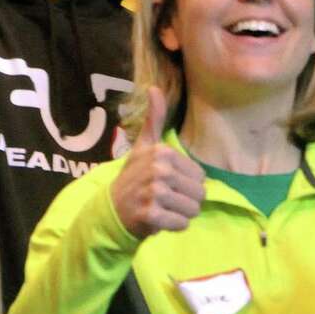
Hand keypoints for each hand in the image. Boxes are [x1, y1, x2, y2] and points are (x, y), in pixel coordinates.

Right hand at [109, 87, 205, 239]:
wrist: (114, 207)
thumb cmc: (134, 175)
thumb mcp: (144, 145)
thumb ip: (154, 119)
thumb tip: (154, 87)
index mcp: (161, 151)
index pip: (200, 177)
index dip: (186, 183)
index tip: (167, 181)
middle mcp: (158, 169)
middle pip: (200, 194)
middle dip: (186, 200)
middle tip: (165, 197)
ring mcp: (154, 192)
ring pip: (192, 210)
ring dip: (181, 214)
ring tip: (163, 207)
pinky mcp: (152, 215)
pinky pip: (182, 224)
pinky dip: (173, 226)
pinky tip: (158, 218)